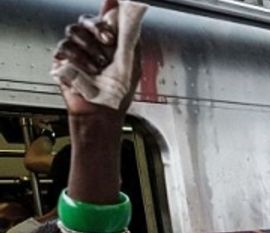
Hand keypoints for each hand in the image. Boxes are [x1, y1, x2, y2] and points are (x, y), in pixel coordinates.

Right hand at [52, 0, 140, 116]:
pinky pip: (64, 47)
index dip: (109, 5)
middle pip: (86, 20)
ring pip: (73, 31)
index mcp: (108, 40)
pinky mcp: (63, 60)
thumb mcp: (132, 63)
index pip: (106, 16)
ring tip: (101, 66)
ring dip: (90, 48)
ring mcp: (75, 50)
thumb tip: (131, 17)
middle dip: (98, 28)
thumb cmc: (119, 92)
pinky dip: (79, 59)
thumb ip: (131, 39)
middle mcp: (91, 42)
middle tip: (108, 41)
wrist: (104, 111)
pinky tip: (89, 71)